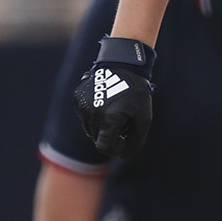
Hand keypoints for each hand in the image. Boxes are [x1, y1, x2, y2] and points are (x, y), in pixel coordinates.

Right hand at [72, 37, 155, 157]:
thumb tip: (121, 156)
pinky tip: (105, 102)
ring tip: (116, 110)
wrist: (123, 65)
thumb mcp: (144, 119)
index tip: (126, 139)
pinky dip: (95, 115)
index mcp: (109, 119)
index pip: (105, 147)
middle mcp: (92, 114)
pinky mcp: (77, 99)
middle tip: (124, 121)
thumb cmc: (137, 93)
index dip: (116, 148)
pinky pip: (85, 117)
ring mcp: (82, 106)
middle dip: (112, 135)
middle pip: (98, 138)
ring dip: (103, 126)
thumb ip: (135, 141)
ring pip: (90, 129)